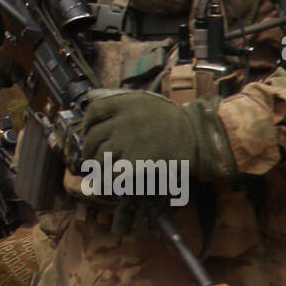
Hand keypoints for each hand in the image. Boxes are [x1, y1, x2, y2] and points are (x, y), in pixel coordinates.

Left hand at [79, 90, 235, 182]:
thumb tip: (92, 101)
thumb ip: (121, 104)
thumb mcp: (146, 102)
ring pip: (99, 157)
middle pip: (93, 137)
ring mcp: (128, 141)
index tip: (89, 133)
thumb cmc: (173, 121)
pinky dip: (109, 182)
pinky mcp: (135, 161)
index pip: (93, 110)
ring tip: (100, 173)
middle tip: (92, 159)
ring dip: (98, 168)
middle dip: (89, 150)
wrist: (197, 136)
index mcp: (125, 103)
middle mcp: (122, 120)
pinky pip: (112, 174)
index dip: (87, 123)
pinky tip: (112, 184)